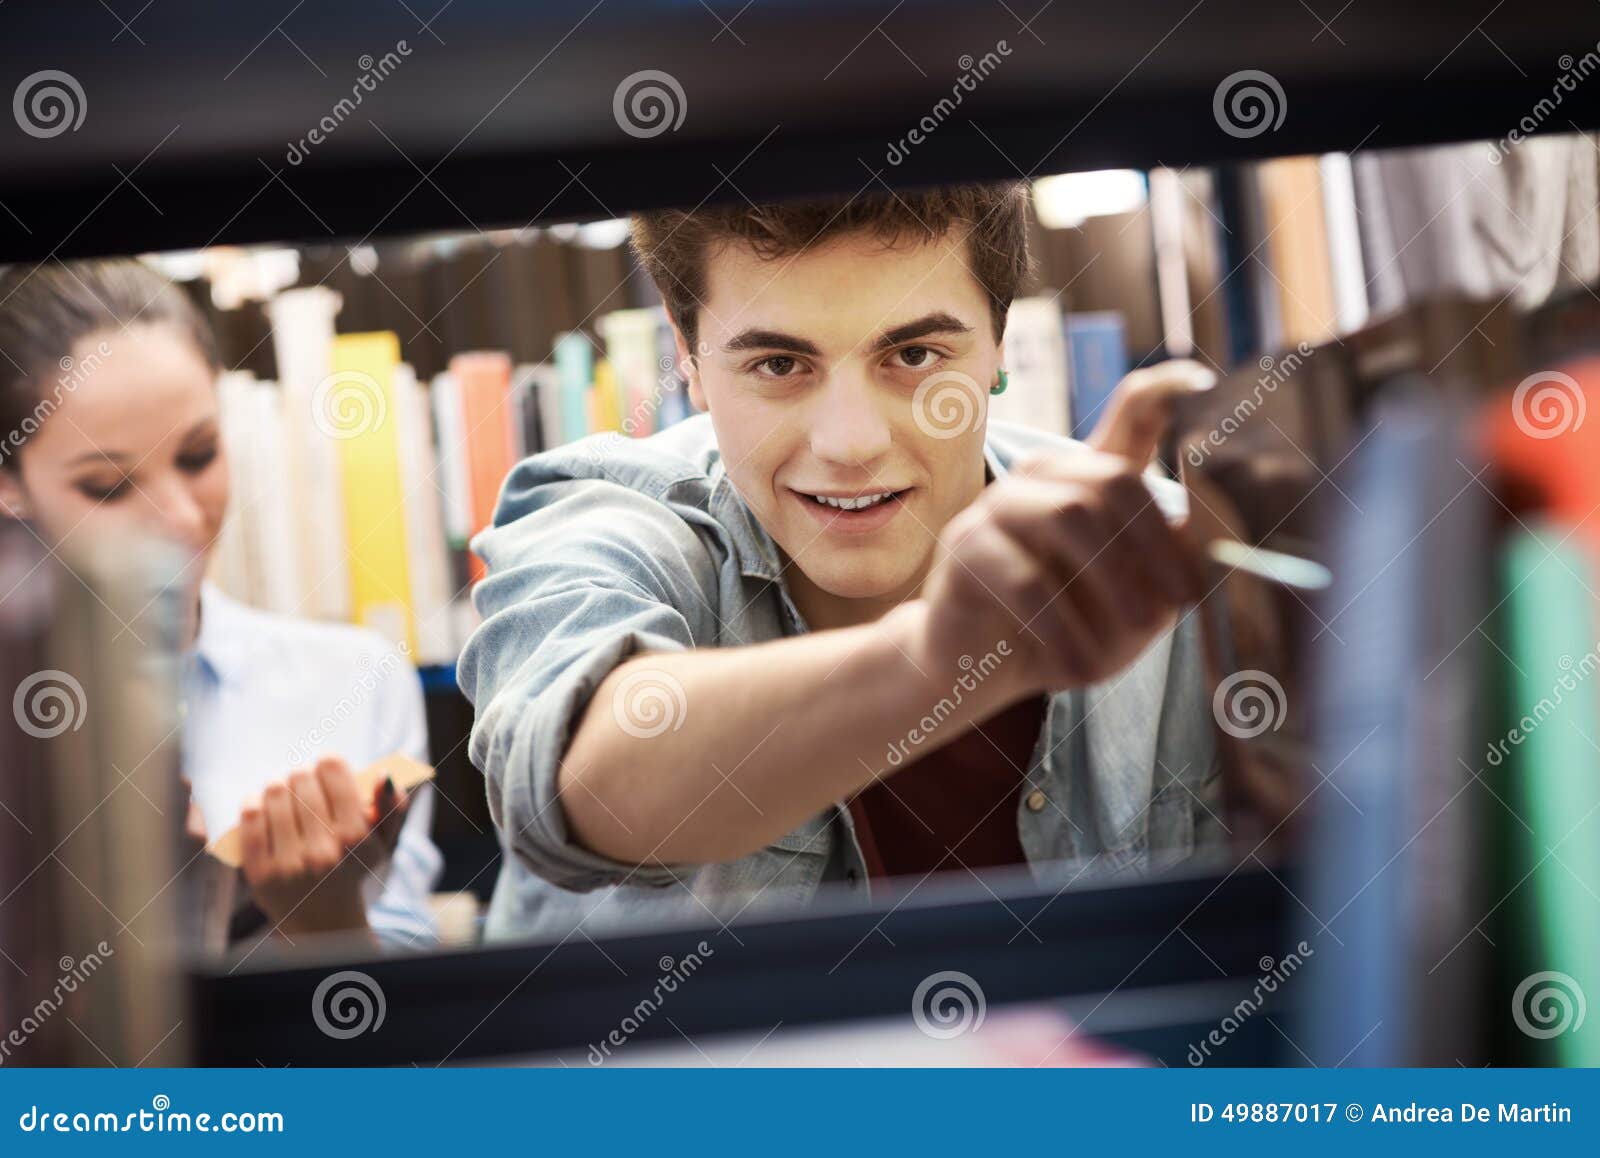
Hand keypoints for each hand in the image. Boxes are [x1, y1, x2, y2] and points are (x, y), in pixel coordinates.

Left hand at [238, 755, 406, 937]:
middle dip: (302, 774)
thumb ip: (391, 806)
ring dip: (277, 785)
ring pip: (274, 794)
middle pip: (301, 779)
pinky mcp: (260, 874)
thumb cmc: (353, 868)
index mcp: (355, 837)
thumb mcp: (381, 841)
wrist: (324, 919)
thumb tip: (383, 776)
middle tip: (303, 779)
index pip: (333, 771)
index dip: (329, 763)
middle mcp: (323, 851)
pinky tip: (261, 803)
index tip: (326, 766)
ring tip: (282, 789)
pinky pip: (250, 818)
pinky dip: (253, 803)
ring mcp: (289, 864)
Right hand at [918, 360, 1212, 695]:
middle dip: (1157, 544)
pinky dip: (1063, 626)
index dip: (1167, 391)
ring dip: (1115, 579)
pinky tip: (1080, 665)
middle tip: (1182, 603)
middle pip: (1112, 478)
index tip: (1204, 378)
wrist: (978, 669)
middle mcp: (1043, 478)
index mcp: (1091, 479)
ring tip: (1138, 631)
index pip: (1130, 413)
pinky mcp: (965, 550)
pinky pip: (1025, 578)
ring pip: (1069, 515)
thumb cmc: (1065, 629)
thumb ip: (1170, 570)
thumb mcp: (1135, 605)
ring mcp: (999, 507)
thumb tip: (1209, 541)